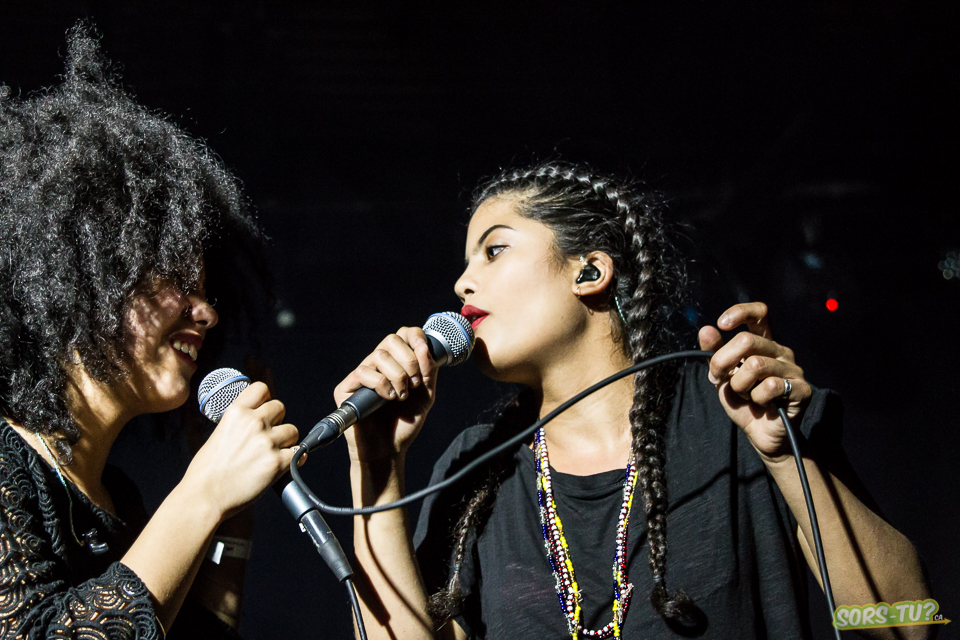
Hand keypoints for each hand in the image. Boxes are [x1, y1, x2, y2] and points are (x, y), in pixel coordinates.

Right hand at [182, 382, 298, 518]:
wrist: (205, 497)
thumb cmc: (206, 470)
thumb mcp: (218, 433)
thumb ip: (239, 422)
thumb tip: (256, 417)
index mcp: (236, 413)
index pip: (261, 389)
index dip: (265, 399)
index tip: (264, 409)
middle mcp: (253, 423)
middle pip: (280, 407)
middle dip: (276, 421)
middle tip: (267, 437)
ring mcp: (267, 442)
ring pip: (293, 430)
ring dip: (286, 441)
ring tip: (271, 454)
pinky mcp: (277, 462)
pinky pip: (300, 453)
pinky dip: (294, 459)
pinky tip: (283, 464)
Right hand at [334, 327, 439, 463]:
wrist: (389, 449)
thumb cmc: (406, 422)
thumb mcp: (426, 394)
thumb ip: (428, 370)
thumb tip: (424, 347)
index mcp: (397, 362)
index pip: (403, 335)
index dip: (414, 336)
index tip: (424, 350)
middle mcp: (378, 364)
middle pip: (391, 340)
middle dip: (409, 359)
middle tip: (415, 383)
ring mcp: (362, 374)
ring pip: (379, 356)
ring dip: (398, 376)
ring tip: (402, 396)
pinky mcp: (346, 387)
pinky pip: (364, 372)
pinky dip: (381, 384)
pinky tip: (388, 399)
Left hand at [699, 302, 811, 462]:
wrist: (759, 435)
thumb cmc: (743, 402)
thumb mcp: (722, 376)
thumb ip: (714, 354)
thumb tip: (705, 329)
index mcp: (764, 343)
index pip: (760, 313)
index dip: (740, 312)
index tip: (722, 324)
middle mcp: (780, 351)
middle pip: (747, 340)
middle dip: (723, 361)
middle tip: (717, 378)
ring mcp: (793, 369)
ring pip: (755, 365)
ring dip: (740, 385)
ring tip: (745, 395)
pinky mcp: (801, 389)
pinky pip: (770, 386)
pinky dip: (757, 398)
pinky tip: (762, 404)